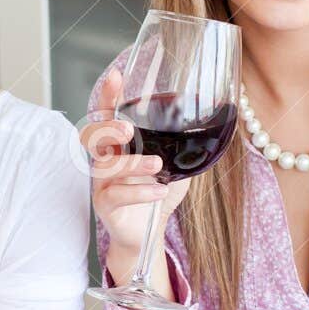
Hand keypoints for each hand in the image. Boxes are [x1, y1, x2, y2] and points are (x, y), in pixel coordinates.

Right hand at [81, 68, 190, 282]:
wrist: (148, 233)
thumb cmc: (158, 192)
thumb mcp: (177, 164)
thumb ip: (186, 144)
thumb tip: (217, 119)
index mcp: (120, 144)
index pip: (108, 114)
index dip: (109, 96)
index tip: (116, 76)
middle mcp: (106, 159)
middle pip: (91, 135)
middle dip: (107, 128)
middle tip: (129, 130)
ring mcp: (102, 183)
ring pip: (106, 166)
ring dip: (132, 163)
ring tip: (158, 166)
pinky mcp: (105, 205)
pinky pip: (115, 194)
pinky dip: (139, 192)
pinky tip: (159, 190)